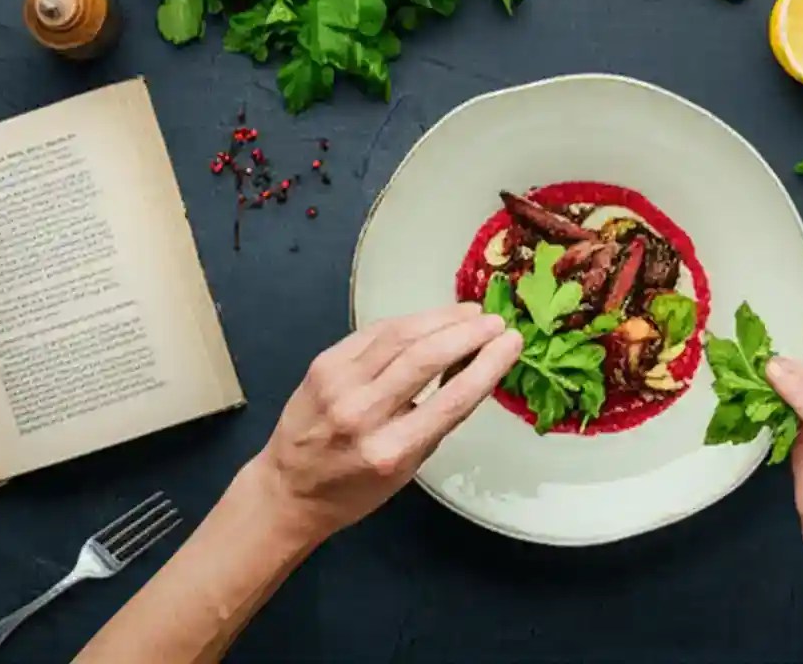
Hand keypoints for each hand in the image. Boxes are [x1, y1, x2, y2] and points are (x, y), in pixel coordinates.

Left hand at [252, 303, 521, 540]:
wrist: (289, 488)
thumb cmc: (357, 488)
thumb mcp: (409, 467)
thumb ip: (438, 420)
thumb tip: (473, 367)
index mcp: (391, 450)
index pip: (452, 399)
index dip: (487, 365)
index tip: (513, 342)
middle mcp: (363, 414)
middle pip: (425, 358)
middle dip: (467, 333)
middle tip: (496, 322)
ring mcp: (338, 384)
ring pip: (399, 336)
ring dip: (441, 319)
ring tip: (471, 313)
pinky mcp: (323, 364)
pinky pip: (374, 334)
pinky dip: (408, 323)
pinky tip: (431, 319)